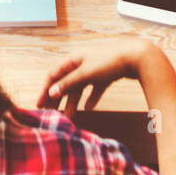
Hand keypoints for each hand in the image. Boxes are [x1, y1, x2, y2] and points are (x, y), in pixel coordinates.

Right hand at [38, 36, 154, 111]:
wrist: (136, 57)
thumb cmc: (109, 61)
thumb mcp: (86, 73)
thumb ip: (68, 83)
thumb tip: (52, 92)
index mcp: (73, 60)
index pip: (54, 75)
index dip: (45, 89)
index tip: (39, 105)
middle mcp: (82, 63)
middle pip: (65, 82)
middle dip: (58, 98)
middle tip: (51, 113)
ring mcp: (94, 70)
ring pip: (79, 88)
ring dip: (73, 102)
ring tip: (69, 117)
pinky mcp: (106, 76)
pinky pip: (94, 89)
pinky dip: (90, 98)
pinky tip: (89, 108)